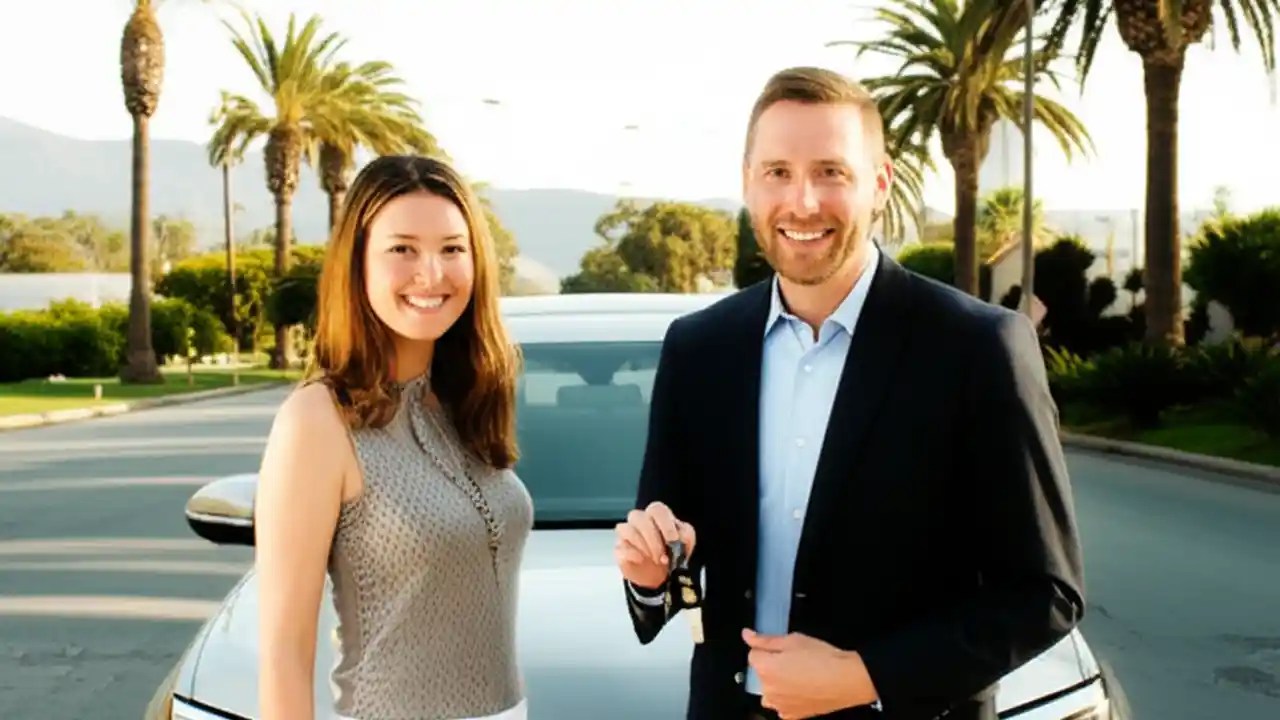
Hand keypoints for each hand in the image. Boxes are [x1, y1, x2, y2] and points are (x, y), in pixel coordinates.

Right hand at [614, 501, 695, 589]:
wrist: (659, 576)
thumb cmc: (670, 554)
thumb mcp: (685, 545)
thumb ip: (685, 537)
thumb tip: (680, 539)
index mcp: (656, 515)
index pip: (657, 509)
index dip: (666, 524)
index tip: (673, 541)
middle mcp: (639, 520)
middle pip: (640, 518)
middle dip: (654, 539)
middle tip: (664, 556)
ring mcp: (626, 533)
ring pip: (627, 529)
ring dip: (644, 546)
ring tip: (656, 560)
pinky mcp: (619, 549)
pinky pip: (620, 547)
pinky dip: (633, 554)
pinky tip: (642, 561)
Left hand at [743, 629, 876, 719]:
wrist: (847, 680)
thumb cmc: (822, 658)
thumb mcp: (793, 640)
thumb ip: (765, 640)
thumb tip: (747, 635)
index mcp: (765, 668)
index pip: (753, 654)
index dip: (767, 648)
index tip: (782, 648)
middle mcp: (768, 690)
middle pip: (761, 674)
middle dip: (772, 666)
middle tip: (795, 660)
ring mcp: (779, 706)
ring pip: (770, 691)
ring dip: (778, 684)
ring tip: (799, 676)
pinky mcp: (792, 716)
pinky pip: (782, 706)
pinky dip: (787, 699)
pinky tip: (802, 690)